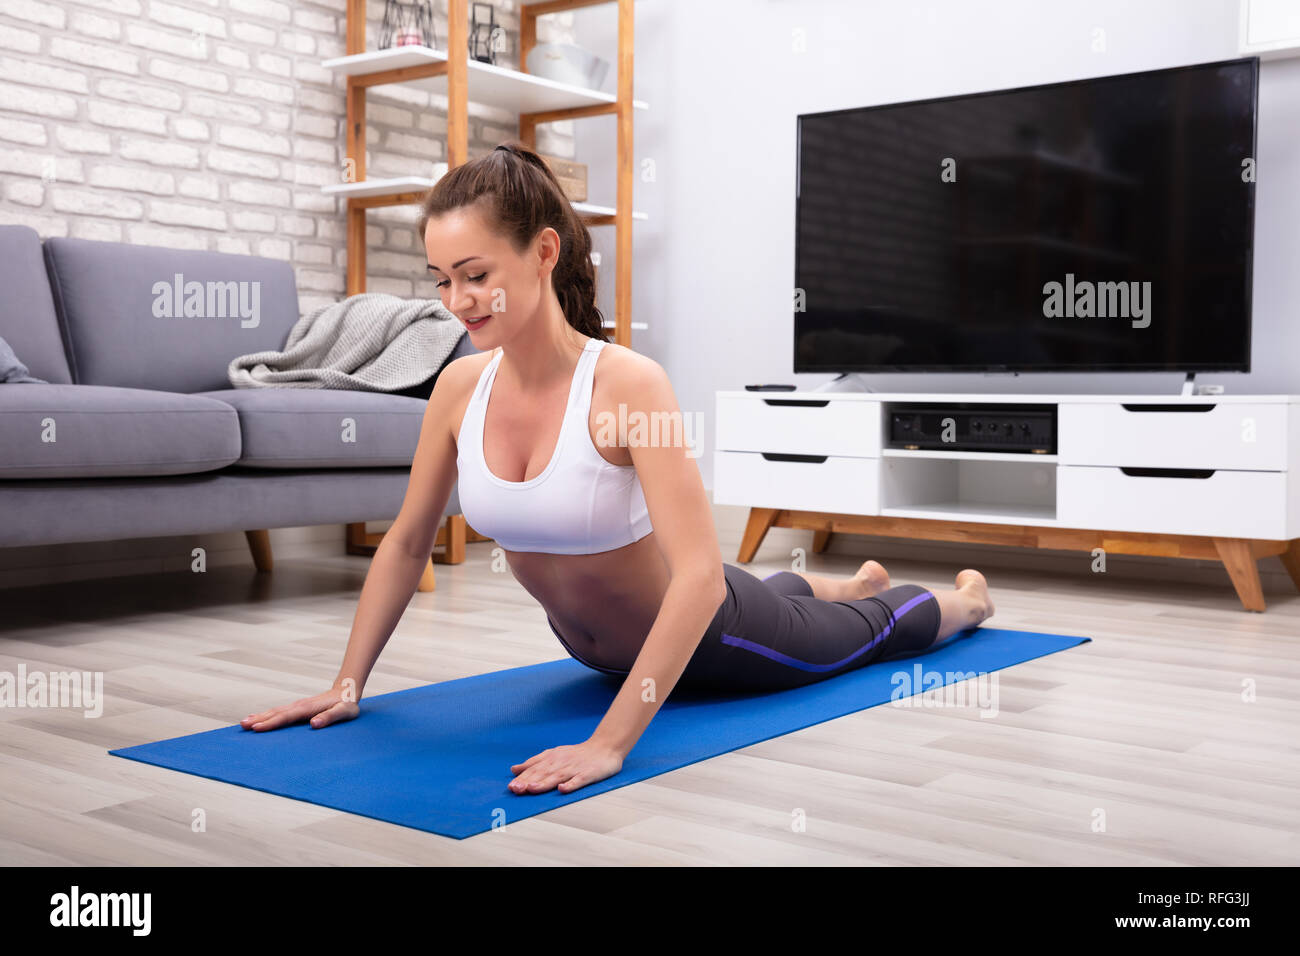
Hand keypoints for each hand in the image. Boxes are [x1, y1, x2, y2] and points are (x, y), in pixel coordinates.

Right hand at [240, 686, 359, 731]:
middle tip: (242, 726)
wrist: (347, 690)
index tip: (257, 728)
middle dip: (259, 719)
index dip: (271, 723)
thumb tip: (314, 724)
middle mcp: (299, 706)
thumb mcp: (343, 712)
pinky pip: (279, 712)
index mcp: (308, 708)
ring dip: (260, 717)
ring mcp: (297, 706)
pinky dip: (267, 716)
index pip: (286, 717)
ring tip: (244, 723)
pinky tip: (259, 719)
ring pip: (275, 711)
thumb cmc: (346, 704)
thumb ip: (329, 717)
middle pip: (276, 713)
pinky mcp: (298, 708)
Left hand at [509, 738, 624, 794]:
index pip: (534, 769)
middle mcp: (561, 762)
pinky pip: (578, 780)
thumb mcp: (553, 755)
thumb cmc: (577, 754)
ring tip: (532, 789)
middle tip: (516, 789)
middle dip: (528, 781)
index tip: (511, 786)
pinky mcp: (588, 774)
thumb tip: (514, 770)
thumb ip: (534, 762)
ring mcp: (574, 768)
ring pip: (557, 776)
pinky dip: (571, 785)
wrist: (604, 747)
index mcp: (552, 758)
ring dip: (544, 783)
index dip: (522, 778)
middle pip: (543, 773)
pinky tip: (563, 789)